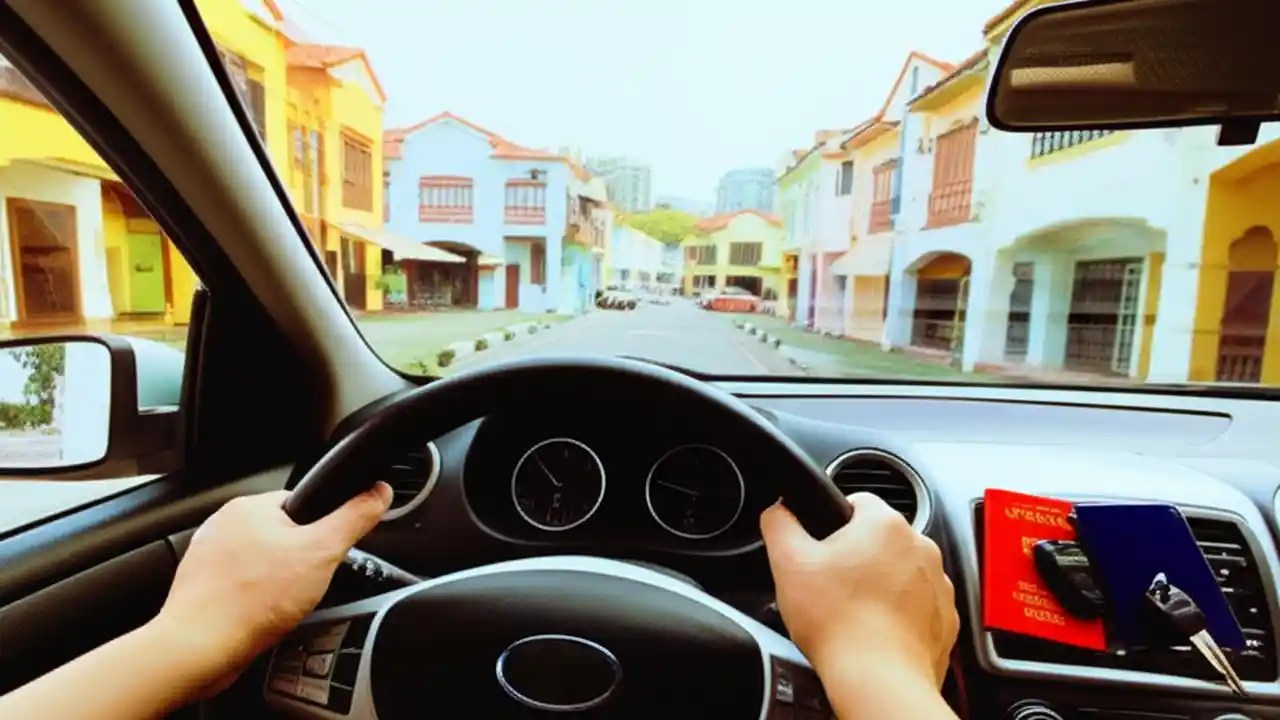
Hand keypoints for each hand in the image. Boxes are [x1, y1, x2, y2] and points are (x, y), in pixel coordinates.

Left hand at [154, 485, 391, 689]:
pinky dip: (255, 601)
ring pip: (263, 564)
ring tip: (277, 604)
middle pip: (284, 537)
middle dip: (298, 563)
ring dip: (276, 584)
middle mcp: (224, 524)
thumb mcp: (322, 552)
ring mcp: (209, 556)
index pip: (303, 504)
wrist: (200, 648)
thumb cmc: (252, 601)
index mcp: (250, 505)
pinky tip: (259, 615)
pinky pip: (243, 587)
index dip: (322, 532)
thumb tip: (378, 492)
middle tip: (301, 585)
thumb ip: (354, 518)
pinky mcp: (203, 586)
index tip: (322, 557)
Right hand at [760, 492, 957, 688]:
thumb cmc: (839, 623)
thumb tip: (778, 510)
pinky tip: (875, 630)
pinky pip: (918, 605)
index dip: (832, 523)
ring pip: (901, 572)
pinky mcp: (944, 617)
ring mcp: (938, 584)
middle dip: (856, 557)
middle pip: (880, 539)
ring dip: (880, 584)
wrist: (878, 679)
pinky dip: (899, 614)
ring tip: (853, 612)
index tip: (821, 550)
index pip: (857, 501)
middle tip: (832, 585)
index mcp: (885, 524)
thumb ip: (780, 523)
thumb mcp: (788, 563)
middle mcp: (920, 547)